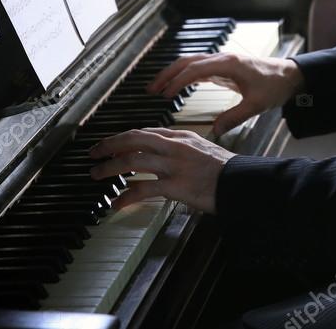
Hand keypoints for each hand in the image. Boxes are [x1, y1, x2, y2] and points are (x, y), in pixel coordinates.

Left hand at [89, 127, 233, 212]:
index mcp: (181, 137)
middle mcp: (175, 146)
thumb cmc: (226, 170)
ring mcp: (174, 165)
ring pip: (132, 161)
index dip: (122, 137)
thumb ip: (182, 149)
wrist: (241, 182)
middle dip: (109, 145)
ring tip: (97, 175)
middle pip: (133, 139)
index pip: (144, 132)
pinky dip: (126, 196)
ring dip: (110, 168)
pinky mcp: (176, 185)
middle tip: (94, 153)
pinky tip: (116, 203)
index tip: (109, 144)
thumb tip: (164, 152)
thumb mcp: (203, 149)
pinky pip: (143, 189)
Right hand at [146, 53, 304, 135]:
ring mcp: (221, 61)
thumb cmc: (275, 86)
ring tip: (158, 88)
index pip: (194, 70)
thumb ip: (234, 118)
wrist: (290, 75)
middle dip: (167, 74)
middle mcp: (222, 59)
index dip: (177, 82)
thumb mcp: (256, 105)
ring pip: (190, 63)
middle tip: (151, 90)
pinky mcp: (223, 67)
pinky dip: (184, 76)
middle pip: (187, 62)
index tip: (165, 95)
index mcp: (228, 64)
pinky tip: (176, 87)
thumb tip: (214, 131)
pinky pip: (198, 68)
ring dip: (173, 73)